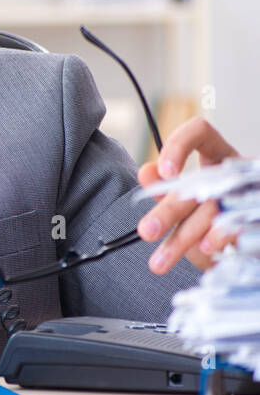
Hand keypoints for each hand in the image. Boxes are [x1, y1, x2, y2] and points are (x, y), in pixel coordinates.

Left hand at [137, 116, 241, 273]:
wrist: (249, 240)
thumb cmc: (215, 216)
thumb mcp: (186, 203)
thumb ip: (165, 190)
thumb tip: (147, 172)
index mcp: (217, 156)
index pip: (199, 132)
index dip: (180, 146)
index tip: (164, 172)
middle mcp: (237, 170)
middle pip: (199, 182)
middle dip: (169, 210)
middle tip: (146, 231)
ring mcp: (252, 191)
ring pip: (214, 209)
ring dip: (183, 237)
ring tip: (160, 261)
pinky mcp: (257, 214)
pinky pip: (238, 223)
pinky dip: (219, 237)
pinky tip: (204, 250)